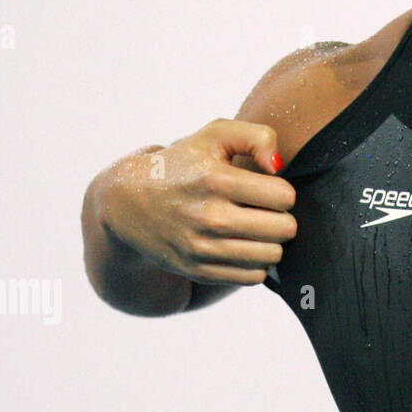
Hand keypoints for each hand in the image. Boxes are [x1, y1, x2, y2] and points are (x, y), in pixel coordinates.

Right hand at [100, 119, 296, 286]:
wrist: (127, 201)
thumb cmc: (182, 164)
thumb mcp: (215, 134)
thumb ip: (258, 137)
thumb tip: (279, 167)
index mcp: (216, 180)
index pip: (284, 196)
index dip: (282, 191)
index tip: (268, 188)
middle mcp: (209, 217)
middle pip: (284, 229)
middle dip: (282, 217)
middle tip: (265, 210)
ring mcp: (202, 248)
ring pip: (272, 255)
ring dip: (271, 241)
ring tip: (256, 227)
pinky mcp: (198, 270)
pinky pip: (253, 277)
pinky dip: (256, 262)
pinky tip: (243, 245)